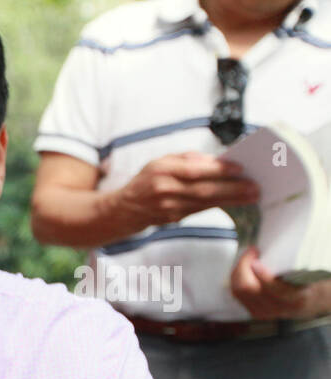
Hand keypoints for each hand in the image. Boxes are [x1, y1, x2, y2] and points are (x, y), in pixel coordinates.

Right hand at [114, 152, 257, 228]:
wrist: (124, 209)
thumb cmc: (147, 180)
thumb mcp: (160, 161)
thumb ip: (186, 159)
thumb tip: (214, 161)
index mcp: (161, 170)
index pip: (194, 170)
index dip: (218, 170)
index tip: (240, 168)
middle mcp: (164, 190)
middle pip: (203, 190)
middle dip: (231, 189)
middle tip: (254, 187)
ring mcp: (168, 207)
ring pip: (205, 203)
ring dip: (231, 200)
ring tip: (251, 196)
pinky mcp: (173, 219)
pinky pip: (200, 210)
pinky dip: (219, 206)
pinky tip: (234, 202)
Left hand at [230, 246, 330, 318]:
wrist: (311, 301)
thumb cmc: (311, 280)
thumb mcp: (310, 271)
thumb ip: (300, 260)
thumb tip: (300, 232)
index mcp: (297, 298)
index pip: (276, 290)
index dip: (263, 275)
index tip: (257, 258)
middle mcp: (279, 308)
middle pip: (249, 289)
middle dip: (244, 266)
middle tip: (253, 251)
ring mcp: (266, 312)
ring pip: (239, 291)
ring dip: (239, 270)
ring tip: (250, 256)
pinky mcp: (255, 311)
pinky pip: (237, 294)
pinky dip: (237, 279)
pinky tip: (245, 268)